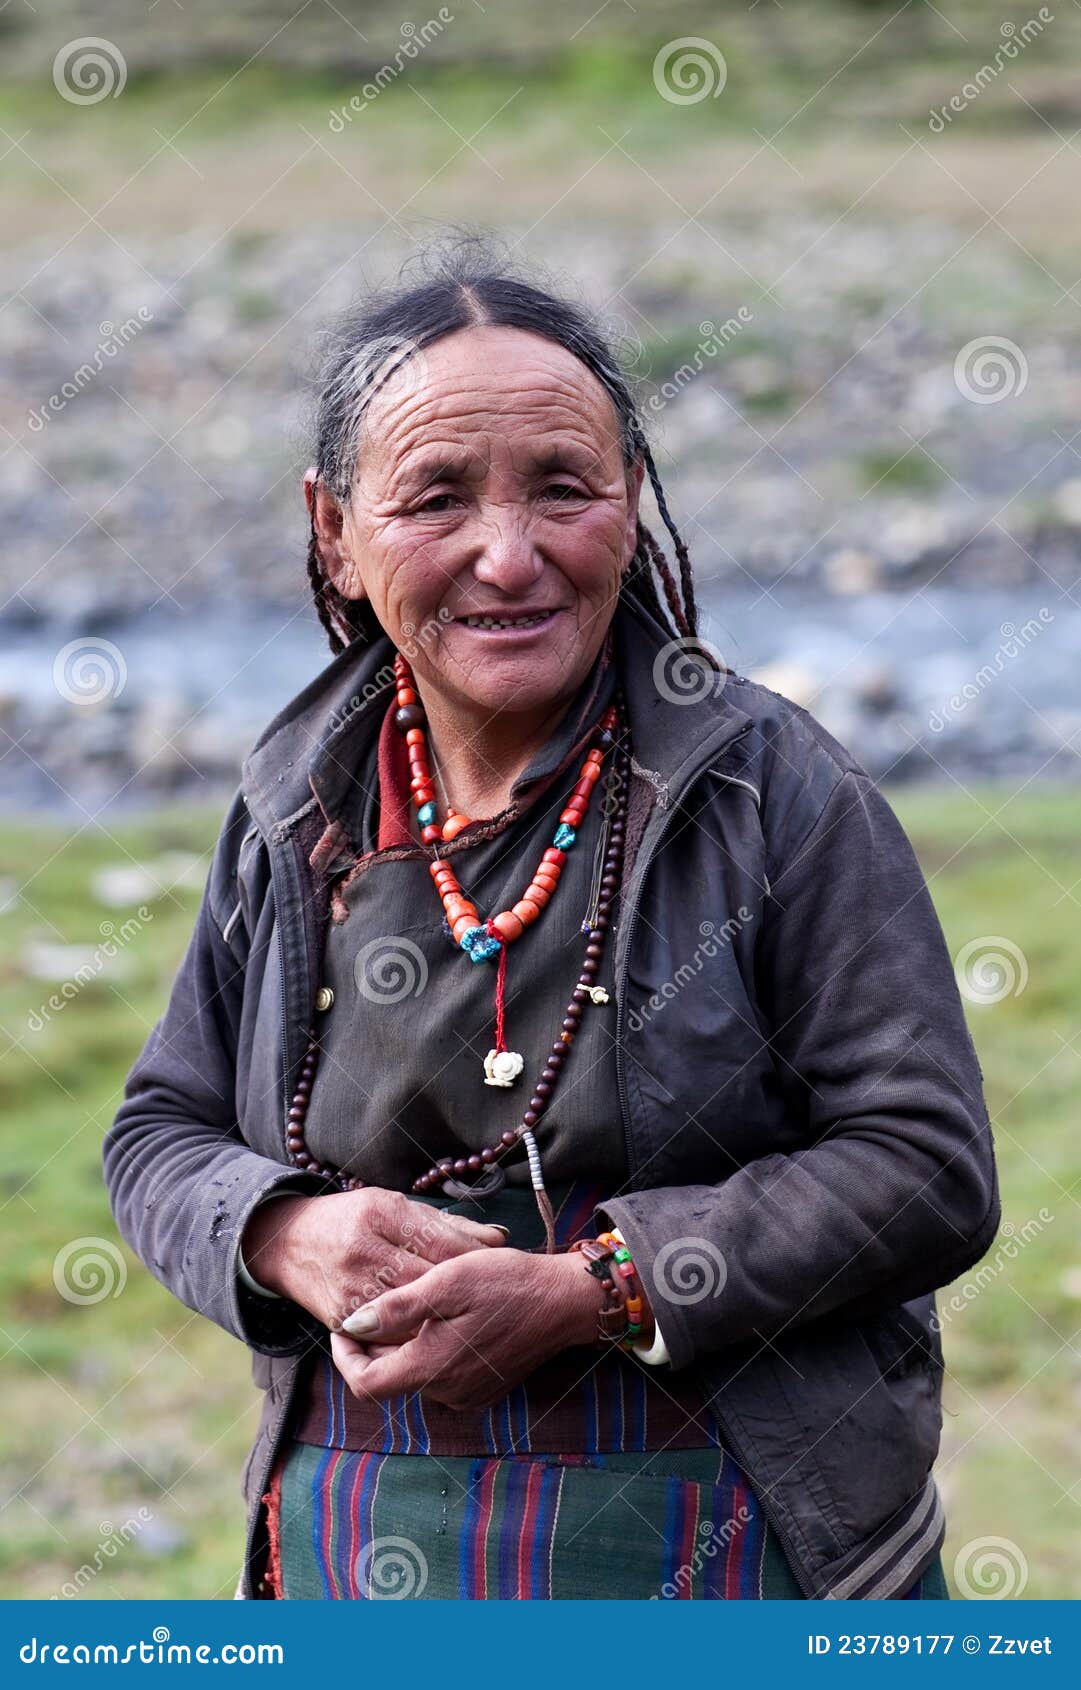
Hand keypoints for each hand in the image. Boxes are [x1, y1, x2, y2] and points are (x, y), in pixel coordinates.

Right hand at [239, 1187, 507, 1331]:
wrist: (286, 1244)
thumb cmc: (350, 1219)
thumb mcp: (393, 1205)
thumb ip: (445, 1224)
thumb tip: (499, 1237)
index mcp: (380, 1216)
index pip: (441, 1242)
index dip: (477, 1256)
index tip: (503, 1263)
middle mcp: (364, 1254)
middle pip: (430, 1281)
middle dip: (467, 1290)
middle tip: (499, 1297)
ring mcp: (351, 1291)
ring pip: (413, 1316)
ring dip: (447, 1321)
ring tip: (477, 1320)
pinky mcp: (342, 1321)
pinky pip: (389, 1338)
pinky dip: (417, 1339)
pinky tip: (441, 1339)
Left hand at [328, 1246, 614, 1410]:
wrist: (564, 1300)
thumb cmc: (506, 1283)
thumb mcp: (446, 1280)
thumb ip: (396, 1308)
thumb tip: (352, 1325)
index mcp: (431, 1368)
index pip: (365, 1384)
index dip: (345, 1356)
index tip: (344, 1325)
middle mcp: (447, 1392)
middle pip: (389, 1377)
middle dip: (375, 1343)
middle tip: (380, 1301)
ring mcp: (468, 1395)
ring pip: (415, 1373)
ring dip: (405, 1344)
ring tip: (416, 1303)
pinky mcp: (484, 1389)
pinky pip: (442, 1374)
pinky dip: (431, 1349)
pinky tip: (445, 1317)